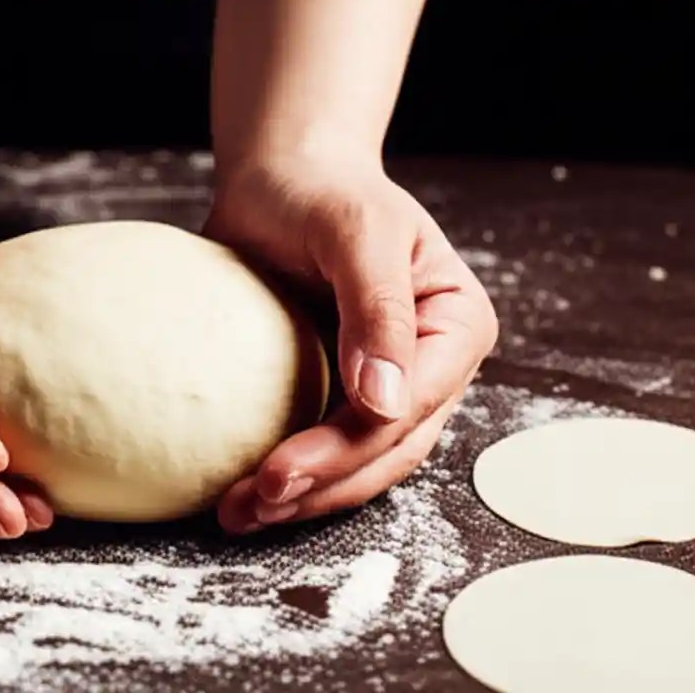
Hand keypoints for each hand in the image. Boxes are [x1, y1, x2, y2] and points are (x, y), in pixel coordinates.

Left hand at [206, 154, 497, 532]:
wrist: (279, 180)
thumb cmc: (322, 190)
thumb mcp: (355, 229)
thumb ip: (377, 308)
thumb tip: (385, 401)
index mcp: (454, 326)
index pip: (408, 408)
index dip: (347, 450)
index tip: (281, 470)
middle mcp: (429, 365)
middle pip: (387, 449)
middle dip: (323, 487)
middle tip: (254, 502)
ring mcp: (384, 385)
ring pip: (359, 464)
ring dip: (304, 497)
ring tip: (239, 513)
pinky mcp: (337, 393)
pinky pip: (320, 446)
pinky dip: (287, 475)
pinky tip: (241, 491)